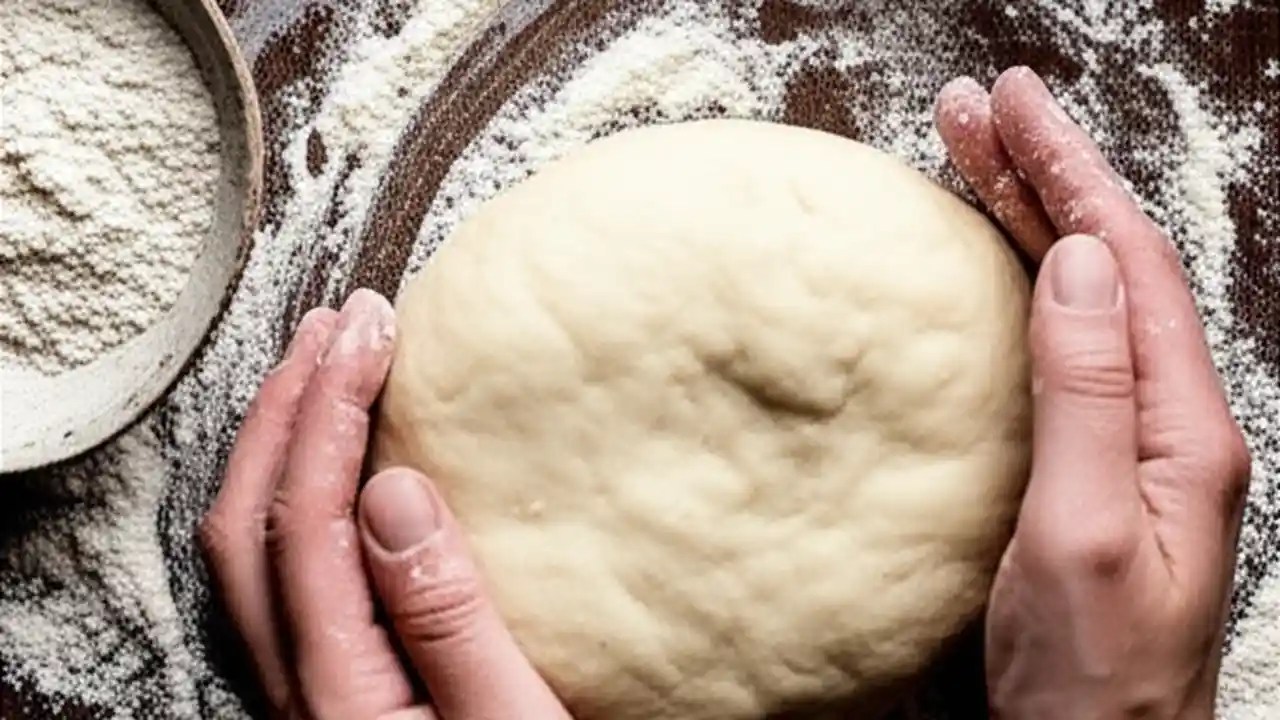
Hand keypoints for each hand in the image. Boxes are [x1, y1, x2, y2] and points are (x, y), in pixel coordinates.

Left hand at [200, 290, 570, 719]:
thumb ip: (449, 620)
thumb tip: (394, 492)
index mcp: (345, 693)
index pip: (307, 522)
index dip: (329, 411)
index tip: (373, 331)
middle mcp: (306, 691)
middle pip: (251, 526)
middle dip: (287, 408)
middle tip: (340, 325)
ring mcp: (314, 695)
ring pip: (253, 552)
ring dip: (280, 447)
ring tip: (328, 371)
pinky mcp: (341, 694)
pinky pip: (284, 578)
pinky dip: (299, 499)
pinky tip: (348, 473)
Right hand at [934, 67, 1250, 717]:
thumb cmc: (1094, 674)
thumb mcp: (1084, 532)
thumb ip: (1088, 391)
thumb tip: (1082, 257)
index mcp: (1182, 425)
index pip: (1130, 261)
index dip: (1070, 171)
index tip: (1010, 104)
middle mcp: (1167, 419)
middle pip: (1109, 262)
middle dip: (1042, 174)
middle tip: (973, 109)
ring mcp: (1130, 439)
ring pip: (1083, 294)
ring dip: (1031, 216)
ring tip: (972, 155)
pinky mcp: (1088, 461)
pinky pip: (1060, 341)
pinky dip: (1022, 279)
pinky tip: (996, 259)